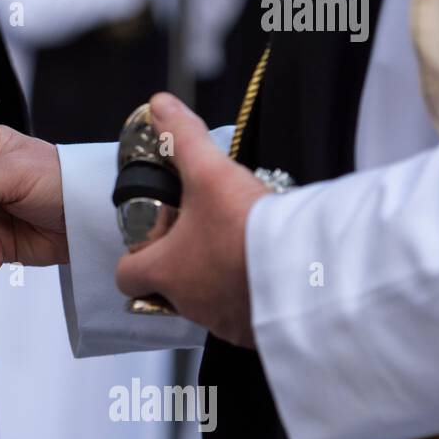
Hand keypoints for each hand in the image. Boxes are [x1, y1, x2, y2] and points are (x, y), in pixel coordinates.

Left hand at [114, 93, 267, 347]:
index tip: (154, 237)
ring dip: (217, 280)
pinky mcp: (257, 333)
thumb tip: (161, 105)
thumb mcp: (211, 173)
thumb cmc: (249, 230)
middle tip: (202, 237)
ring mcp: (223, 322)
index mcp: (165, 272)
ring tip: (239, 249)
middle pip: (168, 289)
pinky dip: (251, 297)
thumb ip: (182, 138)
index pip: (127, 276)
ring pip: (207, 303)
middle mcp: (189, 304)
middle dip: (181, 266)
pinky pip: (244, 317)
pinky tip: (268, 271)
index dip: (135, 256)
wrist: (311, 273)